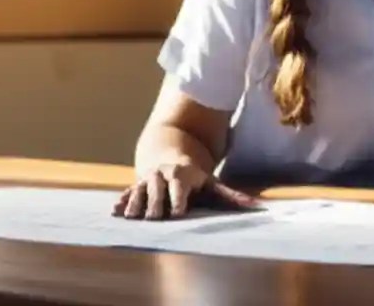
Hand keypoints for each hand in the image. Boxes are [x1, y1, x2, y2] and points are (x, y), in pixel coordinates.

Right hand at [112, 163, 258, 219]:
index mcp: (182, 175)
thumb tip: (258, 207)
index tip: (179, 212)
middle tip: (154, 219)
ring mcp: (147, 180)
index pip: (180, 187)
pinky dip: (122, 201)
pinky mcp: (136, 186)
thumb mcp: (212, 183)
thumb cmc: (195, 177)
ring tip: (131, 216)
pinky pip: (128, 192)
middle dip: (156, 203)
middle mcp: (162, 176)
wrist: (168, 153)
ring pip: (139, 190)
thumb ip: (231, 197)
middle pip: (157, 189)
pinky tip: (115, 211)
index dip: (179, 198)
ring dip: (135, 203)